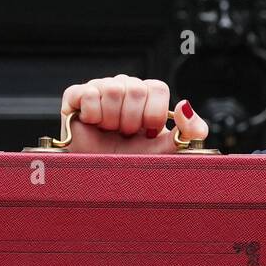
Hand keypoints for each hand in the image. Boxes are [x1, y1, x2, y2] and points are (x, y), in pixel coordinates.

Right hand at [58, 75, 208, 153]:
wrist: (101, 178)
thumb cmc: (132, 161)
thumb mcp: (166, 149)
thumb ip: (189, 131)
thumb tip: (186, 105)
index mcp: (147, 95)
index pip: (157, 88)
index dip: (153, 114)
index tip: (147, 132)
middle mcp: (124, 87)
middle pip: (136, 88)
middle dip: (132, 120)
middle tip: (125, 135)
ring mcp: (100, 88)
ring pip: (113, 90)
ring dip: (112, 120)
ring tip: (109, 132)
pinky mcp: (75, 95)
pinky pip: (88, 94)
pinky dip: (92, 115)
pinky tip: (92, 125)